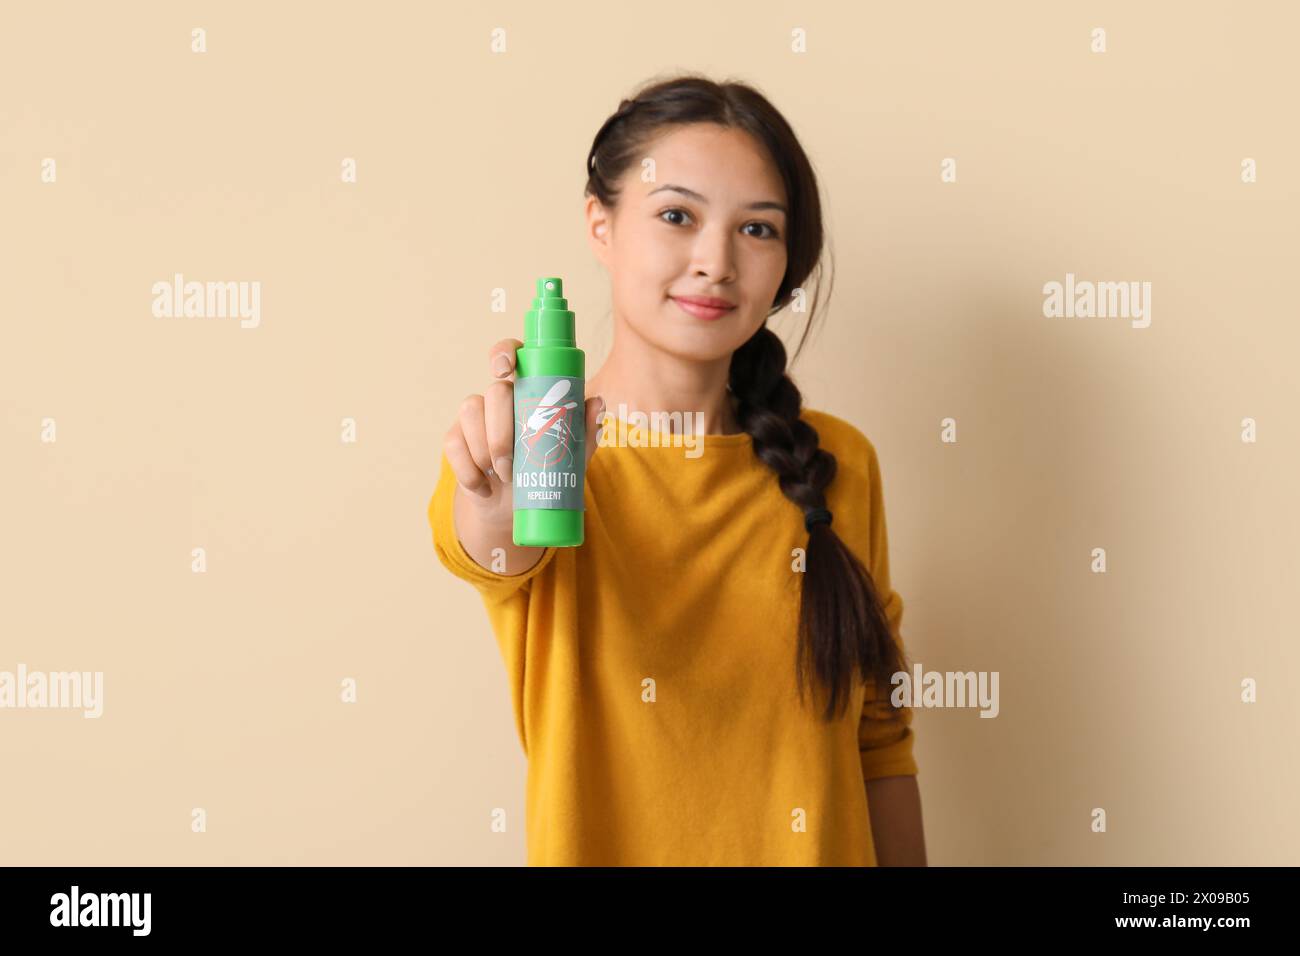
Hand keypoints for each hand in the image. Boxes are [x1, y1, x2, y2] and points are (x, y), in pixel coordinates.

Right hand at [443, 338, 603, 524]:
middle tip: (512, 467)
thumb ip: (585, 430)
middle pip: (493, 392)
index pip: (511, 354)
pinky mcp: (456, 439)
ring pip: (469, 413)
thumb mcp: (572, 454)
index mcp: (526, 391)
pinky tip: (483, 487)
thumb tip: (597, 403)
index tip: (505, 371)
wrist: (516, 507)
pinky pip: (454, 444)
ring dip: (485, 451)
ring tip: (503, 477)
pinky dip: (469, 471)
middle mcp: (497, 397)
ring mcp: (473, 417)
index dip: (504, 353)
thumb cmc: (546, 470)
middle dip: (501, 434)